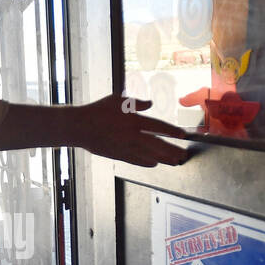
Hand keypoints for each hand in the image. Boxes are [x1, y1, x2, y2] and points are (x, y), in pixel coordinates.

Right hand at [73, 94, 201, 166]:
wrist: (80, 127)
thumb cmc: (98, 110)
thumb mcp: (118, 100)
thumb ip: (136, 103)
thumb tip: (150, 103)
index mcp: (134, 120)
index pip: (158, 127)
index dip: (172, 132)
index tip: (183, 136)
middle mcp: (132, 136)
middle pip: (157, 145)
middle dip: (172, 150)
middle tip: (184, 155)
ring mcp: (125, 147)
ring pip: (149, 155)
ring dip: (163, 159)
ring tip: (175, 162)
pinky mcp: (118, 155)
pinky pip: (136, 160)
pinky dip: (146, 163)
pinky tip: (155, 164)